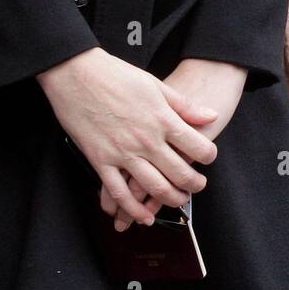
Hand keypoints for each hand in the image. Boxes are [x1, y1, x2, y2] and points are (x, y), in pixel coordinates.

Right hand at [112, 58, 247, 230]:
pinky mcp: (101, 161)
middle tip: (198, 185)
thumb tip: (211, 116)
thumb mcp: (155, 84)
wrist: (77, 74)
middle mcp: (146, 140)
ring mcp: (123, 153)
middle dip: (194, 184)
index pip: (197, 146)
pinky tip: (144, 216)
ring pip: (154, 188)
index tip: (209, 158)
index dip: (208, 156)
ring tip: (179, 200)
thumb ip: (184, 105)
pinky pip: (120, 193)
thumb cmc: (116, 75)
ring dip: (171, 199)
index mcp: (162, 119)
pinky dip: (134, 209)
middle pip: (179, 173)